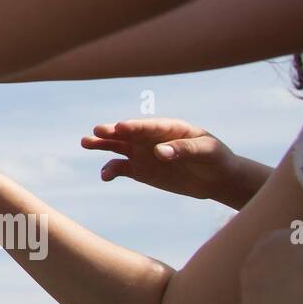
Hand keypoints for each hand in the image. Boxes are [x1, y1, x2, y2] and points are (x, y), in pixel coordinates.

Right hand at [80, 119, 253, 205]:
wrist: (216, 178)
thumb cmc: (215, 158)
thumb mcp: (206, 151)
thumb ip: (183, 150)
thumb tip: (158, 152)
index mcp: (168, 127)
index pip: (148, 126)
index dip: (134, 126)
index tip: (121, 127)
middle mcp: (150, 137)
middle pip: (127, 133)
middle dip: (112, 131)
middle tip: (98, 131)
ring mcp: (142, 153)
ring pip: (117, 146)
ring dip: (102, 145)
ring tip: (86, 142)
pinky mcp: (139, 170)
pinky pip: (120, 168)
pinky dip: (110, 171)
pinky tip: (105, 175)